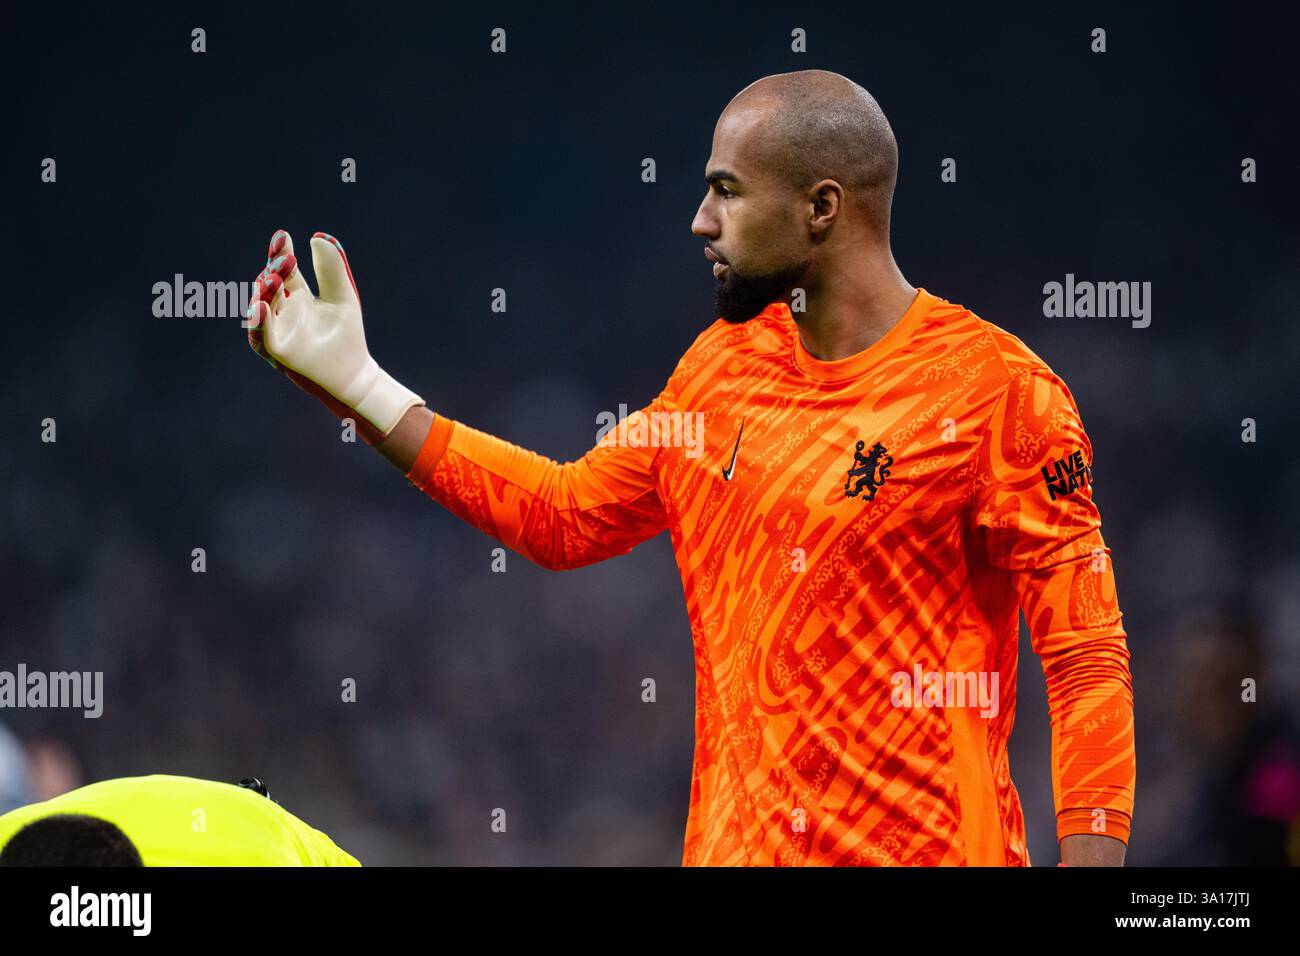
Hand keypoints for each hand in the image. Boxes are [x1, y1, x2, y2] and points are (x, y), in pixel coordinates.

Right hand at [246, 230, 422, 443]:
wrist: (355, 373)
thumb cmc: (346, 335)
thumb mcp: (343, 296)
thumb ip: (332, 268)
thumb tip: (319, 236)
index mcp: (296, 295)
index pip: (283, 269)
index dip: (279, 252)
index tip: (282, 235)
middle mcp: (281, 311)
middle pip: (270, 284)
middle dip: (275, 269)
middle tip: (287, 258)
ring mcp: (276, 330)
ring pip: (261, 307)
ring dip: (266, 291)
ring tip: (276, 276)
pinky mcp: (276, 352)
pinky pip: (261, 336)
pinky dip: (259, 322)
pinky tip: (262, 306)